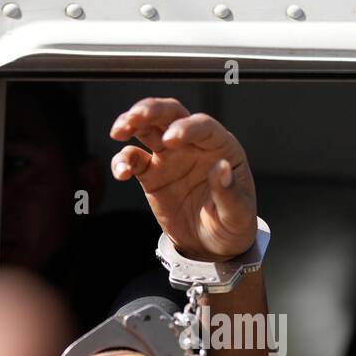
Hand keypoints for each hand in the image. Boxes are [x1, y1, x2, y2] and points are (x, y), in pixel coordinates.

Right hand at [109, 97, 256, 260]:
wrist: (212, 245)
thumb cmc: (231, 225)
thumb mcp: (237, 214)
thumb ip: (228, 192)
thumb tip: (222, 167)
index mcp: (221, 147)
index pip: (203, 126)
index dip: (186, 127)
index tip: (171, 139)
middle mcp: (193, 145)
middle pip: (171, 114)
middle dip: (152, 110)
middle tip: (135, 117)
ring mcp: (170, 157)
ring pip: (148, 128)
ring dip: (131, 123)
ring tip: (118, 131)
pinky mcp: (151, 174)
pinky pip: (133, 159)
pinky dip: (122, 161)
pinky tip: (121, 172)